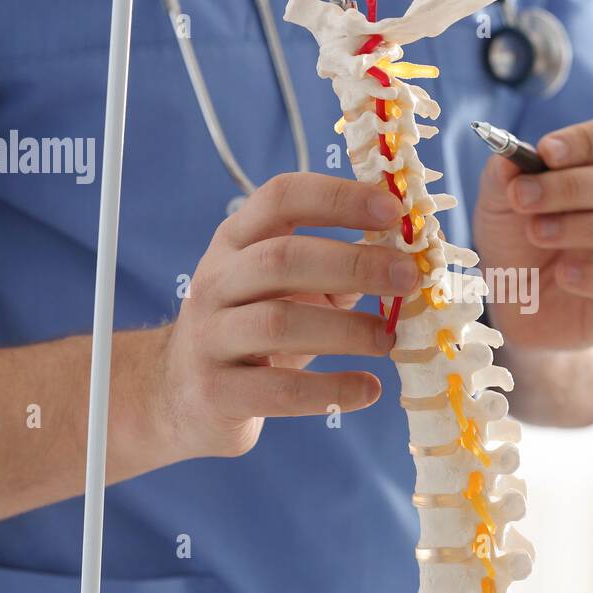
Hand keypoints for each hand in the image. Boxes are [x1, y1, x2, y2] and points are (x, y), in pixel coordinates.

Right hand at [153, 171, 421, 458]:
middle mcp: (215, 281)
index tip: (392, 209)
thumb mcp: (285, 288)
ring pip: (278, 322)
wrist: (180, 395)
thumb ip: (338, 269)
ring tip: (390, 339)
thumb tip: (412, 258)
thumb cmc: (253, 328)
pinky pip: (280, 392)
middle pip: (282, 258)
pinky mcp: (216, 392)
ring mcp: (209, 337)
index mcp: (236, 241)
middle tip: (408, 277)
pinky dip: (331, 390)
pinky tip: (369, 389)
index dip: (337, 198)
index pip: (281, 197)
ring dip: (347, 330)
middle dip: (353, 263)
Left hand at [472, 111, 592, 350]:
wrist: (521, 307)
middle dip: (571, 187)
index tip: (545, 153)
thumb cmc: (520, 244)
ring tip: (538, 234)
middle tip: (523, 198)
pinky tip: (564, 276)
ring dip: (584, 229)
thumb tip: (507, 155)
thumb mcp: (500, 206)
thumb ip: (503, 176)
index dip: (589, 139)